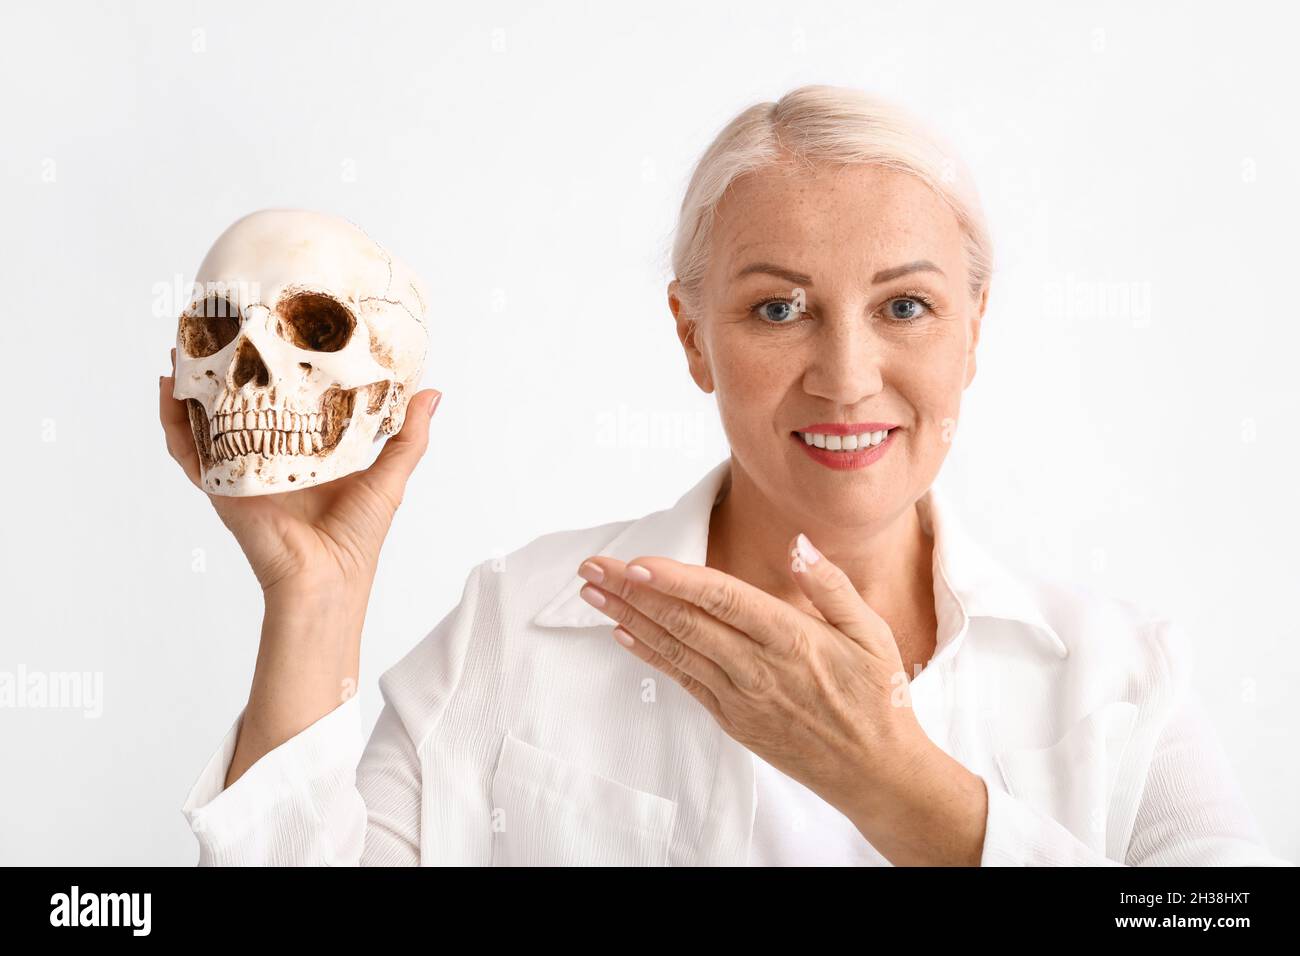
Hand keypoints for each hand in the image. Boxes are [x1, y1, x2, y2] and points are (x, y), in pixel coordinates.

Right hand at [159, 347, 441, 597]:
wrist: (326, 580)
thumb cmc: (356, 538)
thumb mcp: (388, 476)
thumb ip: (407, 436)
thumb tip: (431, 393)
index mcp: (305, 452)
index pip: (287, 401)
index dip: (279, 368)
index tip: (280, 329)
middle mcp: (269, 457)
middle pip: (239, 404)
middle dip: (226, 367)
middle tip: (221, 324)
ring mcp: (241, 470)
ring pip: (206, 419)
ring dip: (192, 383)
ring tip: (184, 343)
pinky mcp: (221, 485)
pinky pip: (188, 451)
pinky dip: (174, 420)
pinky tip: (169, 387)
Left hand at [575, 531, 987, 864]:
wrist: (875, 771)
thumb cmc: (877, 697)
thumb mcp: (871, 633)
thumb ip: (830, 585)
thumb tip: (798, 544)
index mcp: (791, 638)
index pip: (721, 600)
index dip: (675, 580)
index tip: (636, 563)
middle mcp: (757, 667)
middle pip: (683, 621)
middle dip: (632, 591)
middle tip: (593, 566)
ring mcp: (740, 696)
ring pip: (674, 649)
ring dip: (628, 618)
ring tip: (593, 592)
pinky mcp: (731, 717)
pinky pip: (682, 679)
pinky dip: (650, 654)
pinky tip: (624, 632)